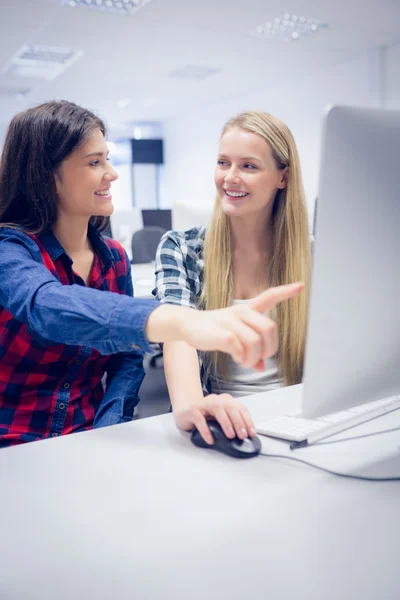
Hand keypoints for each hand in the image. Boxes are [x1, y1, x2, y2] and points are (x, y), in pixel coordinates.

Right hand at [174, 393, 255, 444]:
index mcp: (225, 400)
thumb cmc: (205, 415)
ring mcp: (204, 404)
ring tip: (230, 436)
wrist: (184, 410)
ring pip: (217, 409)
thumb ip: (231, 422)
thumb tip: (245, 434)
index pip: (240, 408)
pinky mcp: (193, 410)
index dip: (247, 420)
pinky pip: (200, 419)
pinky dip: (206, 430)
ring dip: (226, 423)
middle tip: (242, 435)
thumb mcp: (221, 418)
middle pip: (230, 407)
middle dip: (239, 422)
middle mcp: (216, 399)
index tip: (251, 433)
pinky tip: (210, 439)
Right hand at [182, 282, 303, 369]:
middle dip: (269, 349)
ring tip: (245, 361)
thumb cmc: (214, 330)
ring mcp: (232, 321)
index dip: (286, 292)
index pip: (269, 296)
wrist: (188, 326)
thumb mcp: (235, 337)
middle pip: (270, 329)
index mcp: (247, 310)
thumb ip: (251, 350)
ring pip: (256, 343)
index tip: (301, 286)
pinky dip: (242, 359)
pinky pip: (241, 349)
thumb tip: (262, 367)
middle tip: (260, 357)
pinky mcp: (223, 333)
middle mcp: (242, 312)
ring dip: (253, 358)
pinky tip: (237, 359)